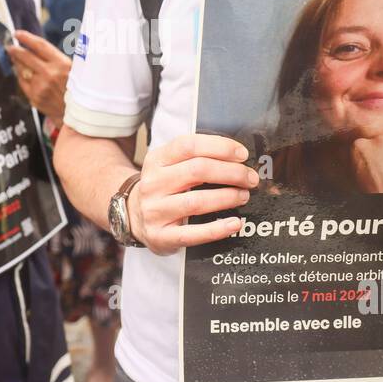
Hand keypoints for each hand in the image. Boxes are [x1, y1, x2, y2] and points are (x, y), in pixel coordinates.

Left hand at [7, 30, 69, 120]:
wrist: (78, 113)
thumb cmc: (76, 88)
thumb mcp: (73, 69)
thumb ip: (55, 58)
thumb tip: (35, 46)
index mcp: (62, 64)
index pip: (40, 46)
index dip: (27, 38)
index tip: (17, 33)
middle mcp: (50, 74)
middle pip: (26, 56)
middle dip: (16, 50)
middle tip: (10, 46)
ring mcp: (41, 87)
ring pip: (22, 69)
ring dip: (17, 62)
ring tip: (15, 58)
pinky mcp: (35, 97)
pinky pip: (22, 82)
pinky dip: (21, 75)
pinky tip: (21, 72)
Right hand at [128, 134, 258, 255]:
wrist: (132, 215)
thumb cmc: (162, 187)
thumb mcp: (169, 165)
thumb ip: (196, 157)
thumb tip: (237, 156)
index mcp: (157, 160)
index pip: (189, 145)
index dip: (220, 147)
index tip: (242, 154)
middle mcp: (153, 183)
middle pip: (197, 170)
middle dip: (231, 173)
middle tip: (250, 178)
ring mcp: (155, 210)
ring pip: (197, 201)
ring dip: (227, 197)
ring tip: (243, 196)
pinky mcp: (160, 236)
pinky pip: (193, 234)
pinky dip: (217, 229)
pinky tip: (235, 223)